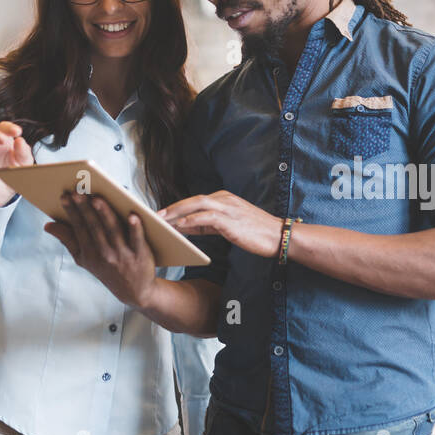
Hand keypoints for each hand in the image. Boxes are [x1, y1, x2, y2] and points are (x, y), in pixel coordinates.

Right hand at [44, 190, 156, 308]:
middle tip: (77, 190)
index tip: (64, 196)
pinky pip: (137, 239)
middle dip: (84, 208)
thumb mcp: (84, 259)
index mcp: (89, 253)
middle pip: (93, 227)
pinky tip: (132, 215)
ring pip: (113, 230)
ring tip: (97, 198)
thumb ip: (67, 240)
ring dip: (105, 214)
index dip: (71, 212)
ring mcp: (122, 254)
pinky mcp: (140, 255)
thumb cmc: (107, 269)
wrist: (134, 292)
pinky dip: (135, 228)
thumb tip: (48, 225)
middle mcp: (104, 254)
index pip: (78, 228)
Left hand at [159, 191, 283, 258]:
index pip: (195, 201)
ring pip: (196, 204)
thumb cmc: (255, 233)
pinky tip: (180, 226)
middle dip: (172, 207)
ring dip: (177, 212)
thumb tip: (186, 227)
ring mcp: (228, 207)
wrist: (278, 236)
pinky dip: (191, 220)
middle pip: (192, 199)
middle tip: (155, 215)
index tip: (161, 213)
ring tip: (162, 220)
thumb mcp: (229, 226)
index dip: (177, 207)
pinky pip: (206, 217)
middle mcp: (224, 199)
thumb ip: (208, 224)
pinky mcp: (230, 219)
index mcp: (224, 198)